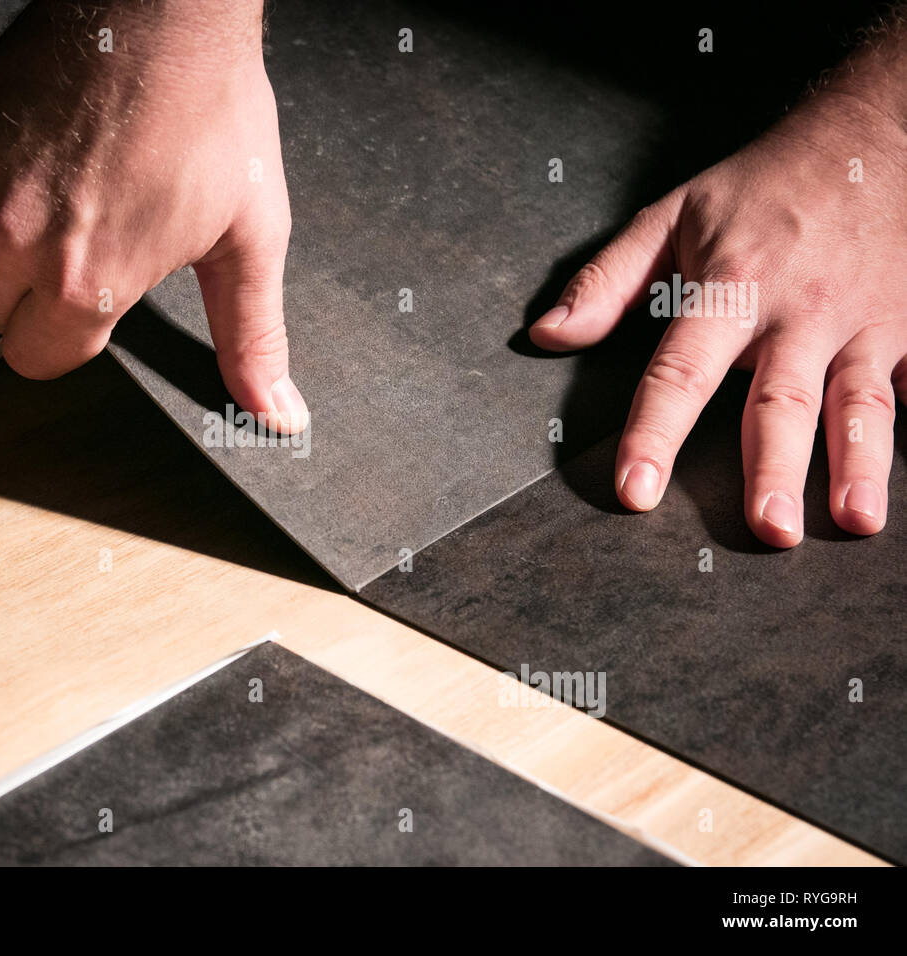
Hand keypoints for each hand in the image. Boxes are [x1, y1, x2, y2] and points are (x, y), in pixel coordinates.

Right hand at [0, 0, 307, 432]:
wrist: (169, 10)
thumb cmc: (211, 110)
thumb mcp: (249, 238)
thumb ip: (250, 336)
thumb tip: (275, 412)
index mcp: (88, 282)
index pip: (37, 360)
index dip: (70, 334)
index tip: (94, 299)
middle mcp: (22, 242)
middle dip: (37, 286)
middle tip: (89, 230)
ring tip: (57, 188)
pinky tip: (9, 159)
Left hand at [530, 39, 906, 546]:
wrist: (875, 133)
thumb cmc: (764, 185)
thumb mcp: (671, 216)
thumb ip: (605, 282)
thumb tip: (546, 335)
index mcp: (731, 290)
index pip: (681, 373)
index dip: (654, 433)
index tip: (636, 489)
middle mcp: (799, 313)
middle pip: (781, 403)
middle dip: (774, 469)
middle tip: (767, 531)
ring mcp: (865, 322)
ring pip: (861, 404)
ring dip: (857, 465)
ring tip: (854, 521)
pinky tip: (904, 480)